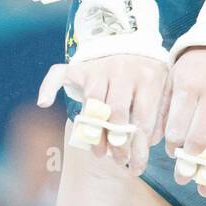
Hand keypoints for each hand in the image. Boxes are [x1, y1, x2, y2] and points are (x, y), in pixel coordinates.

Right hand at [37, 54, 168, 175]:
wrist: (128, 39)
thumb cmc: (145, 73)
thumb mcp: (161, 88)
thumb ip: (160, 114)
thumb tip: (152, 143)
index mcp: (149, 78)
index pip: (143, 118)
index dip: (139, 147)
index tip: (137, 167)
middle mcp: (123, 71)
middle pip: (117, 112)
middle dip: (118, 143)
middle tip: (119, 161)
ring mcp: (100, 68)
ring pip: (93, 103)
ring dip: (95, 132)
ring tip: (100, 152)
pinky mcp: (80, 67)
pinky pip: (58, 74)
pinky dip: (48, 86)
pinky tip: (44, 102)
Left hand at [162, 47, 205, 197]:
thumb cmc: (201, 61)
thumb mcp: (178, 74)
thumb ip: (165, 105)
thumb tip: (155, 141)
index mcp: (190, 83)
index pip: (177, 129)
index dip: (174, 148)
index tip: (175, 156)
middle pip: (200, 140)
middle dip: (190, 165)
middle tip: (185, 178)